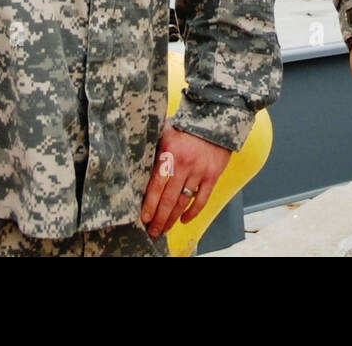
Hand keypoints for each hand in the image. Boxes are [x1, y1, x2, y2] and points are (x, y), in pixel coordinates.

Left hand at [140, 122, 231, 237]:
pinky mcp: (213, 175)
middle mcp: (184, 164)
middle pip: (169, 199)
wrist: (215, 119)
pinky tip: (184, 220)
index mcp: (169, 153)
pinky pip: (202, 199)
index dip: (149, 204)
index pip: (156, 185)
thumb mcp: (165, 131)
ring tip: (165, 228)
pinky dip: (193, 212)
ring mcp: (199, 171)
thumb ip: (154, 147)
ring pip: (183, 201)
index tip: (144, 218)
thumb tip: (136, 160)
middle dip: (159, 218)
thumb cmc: (187, 125)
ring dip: (173, 218)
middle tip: (153, 231)